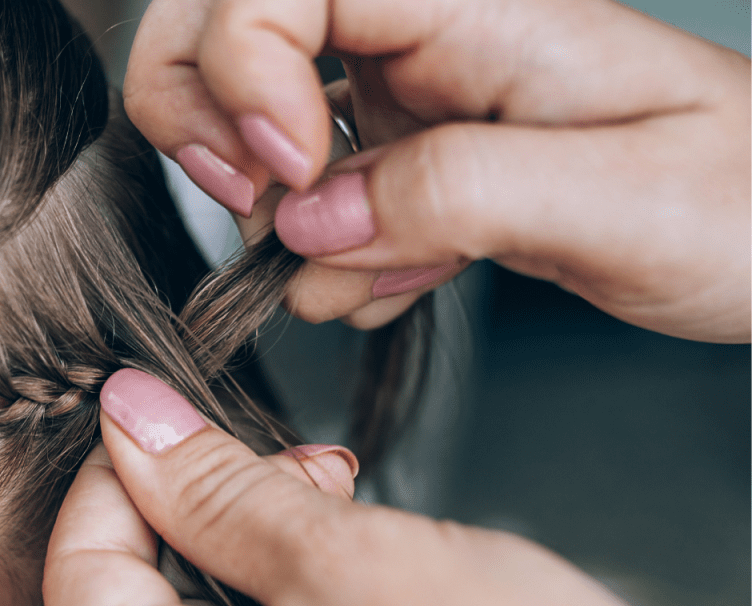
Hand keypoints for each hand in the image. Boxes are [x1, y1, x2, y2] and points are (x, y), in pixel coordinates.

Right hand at [126, 0, 750, 341]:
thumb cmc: (745, 202)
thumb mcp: (617, 201)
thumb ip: (452, 195)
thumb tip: (307, 218)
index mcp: (469, 3)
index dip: (245, 70)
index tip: (289, 176)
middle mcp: (418, 34)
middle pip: (222, 22)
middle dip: (203, 115)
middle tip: (261, 205)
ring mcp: (401, 97)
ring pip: (244, 114)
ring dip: (268, 212)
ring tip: (364, 269)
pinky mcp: (400, 160)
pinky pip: (304, 199)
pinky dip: (319, 257)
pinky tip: (397, 281)